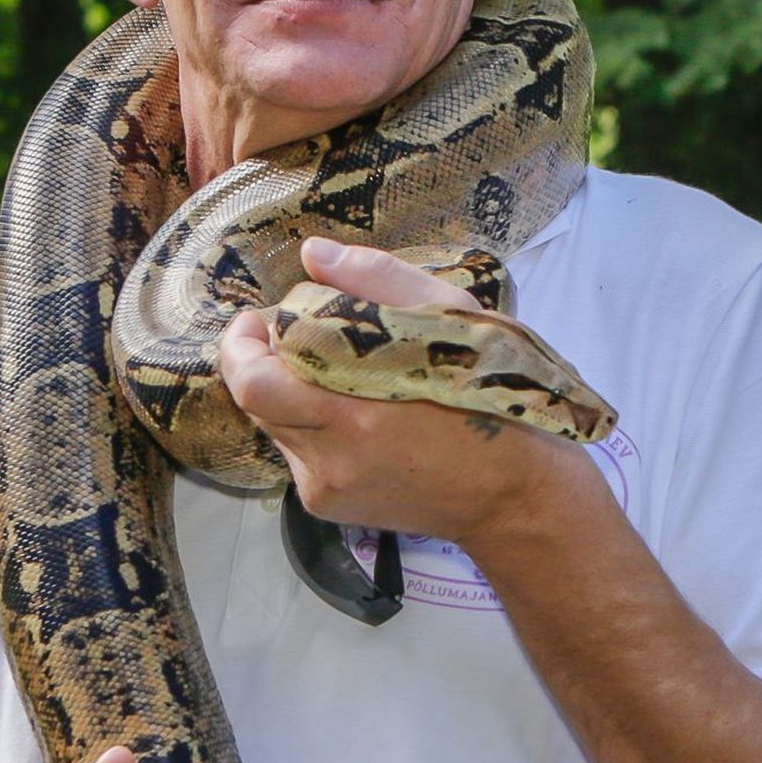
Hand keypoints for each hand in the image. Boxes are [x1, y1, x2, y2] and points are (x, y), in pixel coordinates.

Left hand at [219, 235, 575, 543]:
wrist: (519, 498)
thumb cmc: (497, 398)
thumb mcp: (454, 320)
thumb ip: (378, 282)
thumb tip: (314, 254)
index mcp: (354, 418)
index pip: (254, 384)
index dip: (242, 346)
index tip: (260, 318)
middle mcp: (330, 462)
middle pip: (258, 403)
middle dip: (267, 362)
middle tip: (300, 335)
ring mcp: (327, 490)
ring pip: (278, 427)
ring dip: (294, 394)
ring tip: (344, 376)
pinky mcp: (331, 508)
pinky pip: (300, 454)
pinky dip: (314, 427)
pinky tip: (360, 416)